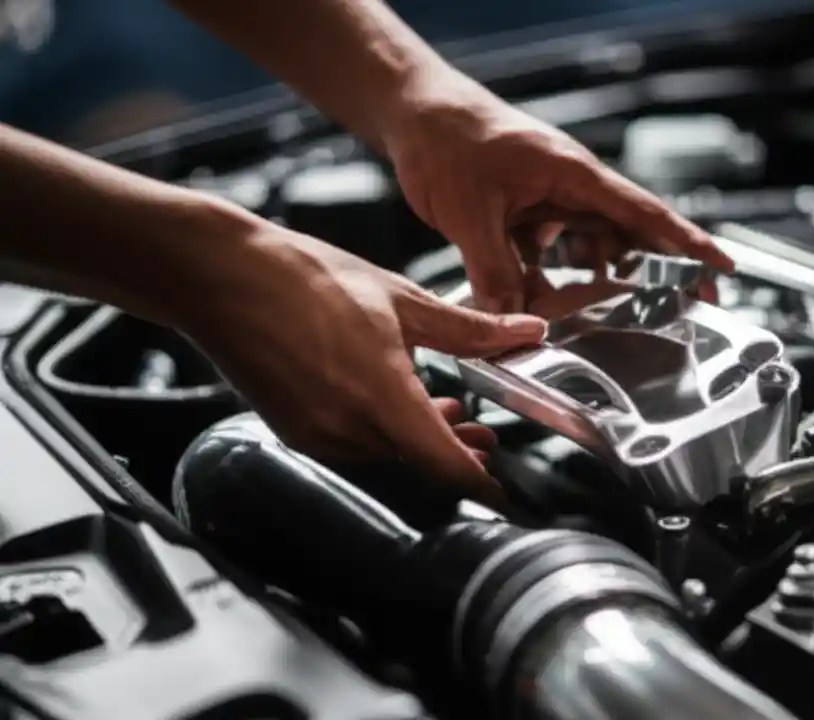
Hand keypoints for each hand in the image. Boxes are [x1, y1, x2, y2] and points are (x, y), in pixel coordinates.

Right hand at [177, 222, 546, 505]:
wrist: (222, 276)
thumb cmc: (304, 279)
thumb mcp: (401, 299)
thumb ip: (469, 329)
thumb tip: (526, 331)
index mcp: (380, 396)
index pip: (443, 465)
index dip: (479, 483)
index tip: (502, 491)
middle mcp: (346, 427)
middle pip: (417, 462)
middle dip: (453, 451)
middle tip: (481, 434)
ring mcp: (315, 434)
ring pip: (386, 454)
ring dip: (417, 437)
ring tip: (439, 404)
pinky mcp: (294, 431)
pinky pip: (353, 445)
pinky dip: (381, 431)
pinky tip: (389, 398)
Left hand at [381, 67, 734, 313]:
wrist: (412, 111)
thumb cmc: (446, 138)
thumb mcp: (469, 211)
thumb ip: (493, 270)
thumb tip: (509, 321)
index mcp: (573, 174)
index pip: (643, 212)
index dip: (686, 243)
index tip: (722, 266)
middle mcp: (571, 186)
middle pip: (629, 234)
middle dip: (657, 271)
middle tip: (687, 308)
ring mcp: (550, 197)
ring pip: (590, 247)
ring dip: (596, 281)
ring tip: (609, 316)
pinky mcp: (526, 209)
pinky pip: (552, 251)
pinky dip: (551, 277)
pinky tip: (541, 301)